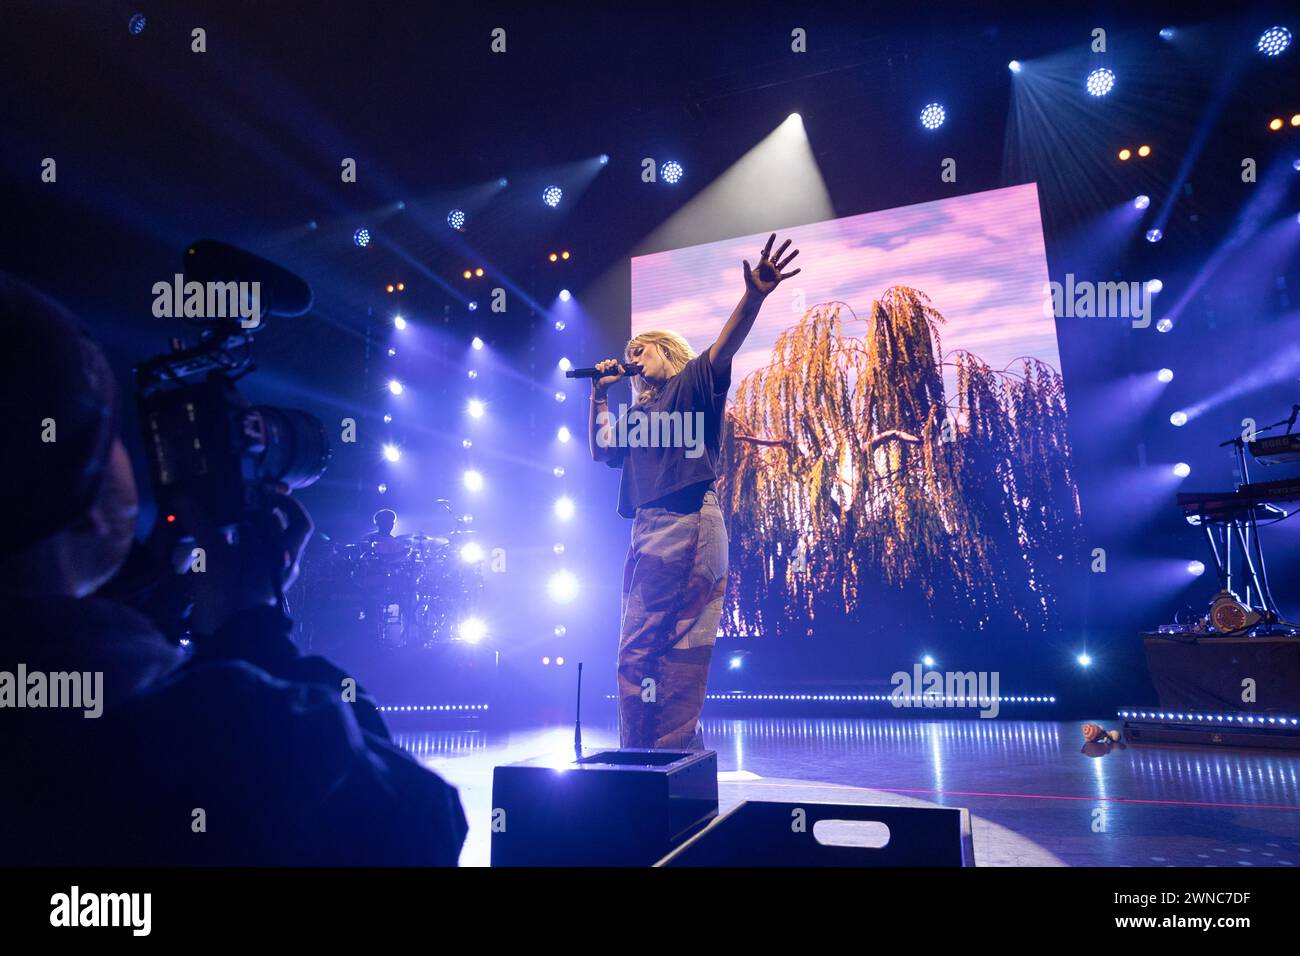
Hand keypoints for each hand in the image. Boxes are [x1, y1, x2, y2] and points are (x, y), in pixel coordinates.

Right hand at [173, 491, 313, 635]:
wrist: (227, 636)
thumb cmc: (231, 590)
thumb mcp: (214, 553)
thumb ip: (201, 524)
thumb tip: (183, 499)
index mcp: (285, 553)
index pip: (301, 523)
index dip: (289, 504)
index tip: (269, 494)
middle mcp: (282, 565)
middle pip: (279, 532)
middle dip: (259, 516)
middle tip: (237, 504)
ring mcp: (268, 578)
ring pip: (263, 547)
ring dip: (245, 533)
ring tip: (222, 521)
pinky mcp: (252, 589)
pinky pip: (249, 562)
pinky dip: (236, 550)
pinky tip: (215, 545)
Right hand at [592, 358, 627, 397]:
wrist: (600, 386)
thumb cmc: (609, 383)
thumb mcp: (617, 379)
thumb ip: (621, 373)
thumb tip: (620, 365)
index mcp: (613, 369)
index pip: (614, 361)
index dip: (612, 362)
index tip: (611, 366)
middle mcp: (608, 368)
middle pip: (608, 361)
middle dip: (607, 365)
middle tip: (607, 370)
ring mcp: (602, 368)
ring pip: (602, 362)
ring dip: (603, 367)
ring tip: (602, 373)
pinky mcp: (597, 369)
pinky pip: (597, 365)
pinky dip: (598, 367)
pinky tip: (598, 371)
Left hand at [743, 233, 800, 296]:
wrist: (756, 294)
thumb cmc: (750, 284)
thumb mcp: (747, 275)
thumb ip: (747, 268)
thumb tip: (744, 260)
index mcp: (763, 263)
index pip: (767, 250)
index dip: (770, 242)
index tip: (774, 234)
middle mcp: (770, 266)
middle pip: (778, 254)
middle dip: (784, 247)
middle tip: (789, 240)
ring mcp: (775, 272)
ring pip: (784, 262)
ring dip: (791, 256)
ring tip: (797, 250)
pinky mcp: (778, 278)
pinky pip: (787, 275)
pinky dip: (793, 273)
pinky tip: (799, 269)